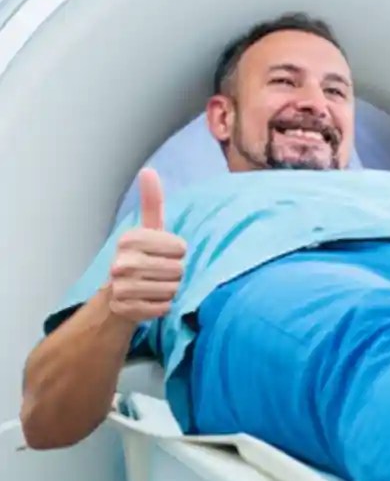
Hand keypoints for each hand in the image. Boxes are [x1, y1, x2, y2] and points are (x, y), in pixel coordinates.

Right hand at [107, 168, 185, 323]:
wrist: (119, 295)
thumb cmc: (143, 256)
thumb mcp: (149, 229)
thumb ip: (152, 202)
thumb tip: (148, 170)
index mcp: (129, 239)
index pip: (180, 248)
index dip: (178, 252)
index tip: (166, 253)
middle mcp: (121, 263)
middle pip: (178, 270)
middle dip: (176, 273)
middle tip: (160, 272)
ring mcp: (121, 288)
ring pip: (172, 289)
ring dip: (171, 290)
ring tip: (155, 285)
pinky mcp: (125, 310)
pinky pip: (164, 307)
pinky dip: (163, 306)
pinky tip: (150, 300)